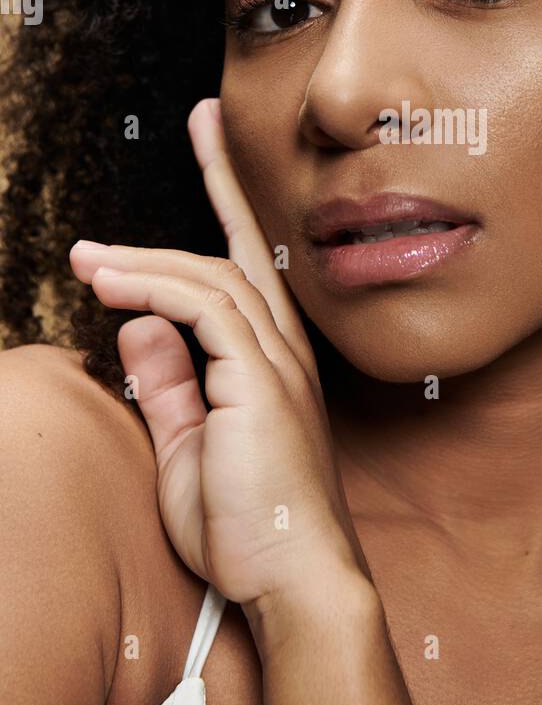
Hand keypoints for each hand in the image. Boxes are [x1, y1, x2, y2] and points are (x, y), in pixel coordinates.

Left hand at [69, 97, 367, 610]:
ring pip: (213, 276)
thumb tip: (138, 323)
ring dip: (145, 256)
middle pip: (240, 251)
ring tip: (86, 255)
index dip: (227, 204)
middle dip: (219, 180)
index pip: (243, 271)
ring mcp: (277, 365)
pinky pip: (205, 311)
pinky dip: (156, 288)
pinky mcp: (261, 383)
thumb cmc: (246, 527)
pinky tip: (111, 285)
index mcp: (270, 364)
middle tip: (197, 122)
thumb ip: (168, 380)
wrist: (293, 582)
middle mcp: (283, 352)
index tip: (211, 143)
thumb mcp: (189, 445)